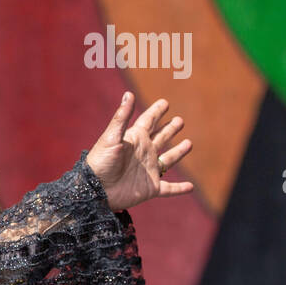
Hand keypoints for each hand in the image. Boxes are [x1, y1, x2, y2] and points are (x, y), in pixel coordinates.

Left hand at [85, 92, 193, 210]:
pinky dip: (180, 188)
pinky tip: (190, 187)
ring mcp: (148, 170)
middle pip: (161, 137)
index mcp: (134, 139)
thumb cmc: (100, 162)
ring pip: (168, 159)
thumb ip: (122, 117)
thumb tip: (129, 93)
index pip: (148, 121)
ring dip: (178, 152)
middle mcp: (143, 152)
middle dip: (170, 129)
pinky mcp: (151, 188)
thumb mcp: (111, 137)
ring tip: (189, 143)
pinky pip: (169, 188)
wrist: (95, 191)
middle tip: (179, 120)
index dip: (156, 111)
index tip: (165, 102)